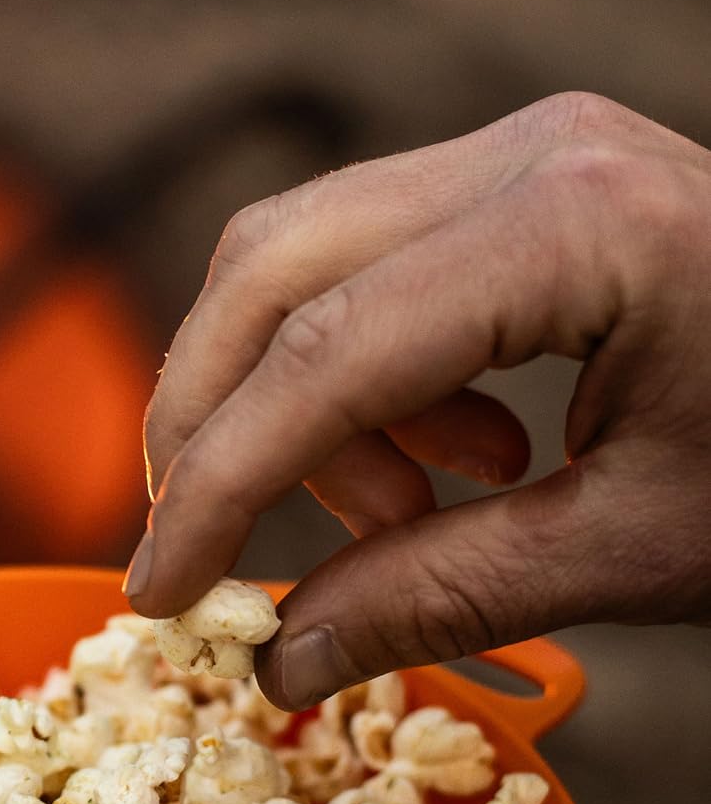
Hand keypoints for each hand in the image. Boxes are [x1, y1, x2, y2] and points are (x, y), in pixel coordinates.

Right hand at [127, 91, 710, 706]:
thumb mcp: (643, 549)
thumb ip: (443, 595)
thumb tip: (276, 661)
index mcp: (575, 226)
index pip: (325, 357)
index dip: (218, 486)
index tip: (160, 594)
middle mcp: (535, 146)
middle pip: (274, 267)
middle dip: (215, 422)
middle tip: (209, 557)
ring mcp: (531, 141)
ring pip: (305, 253)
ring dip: (298, 401)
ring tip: (404, 516)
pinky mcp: (531, 172)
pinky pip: (375, 258)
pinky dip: (365, 369)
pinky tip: (467, 457)